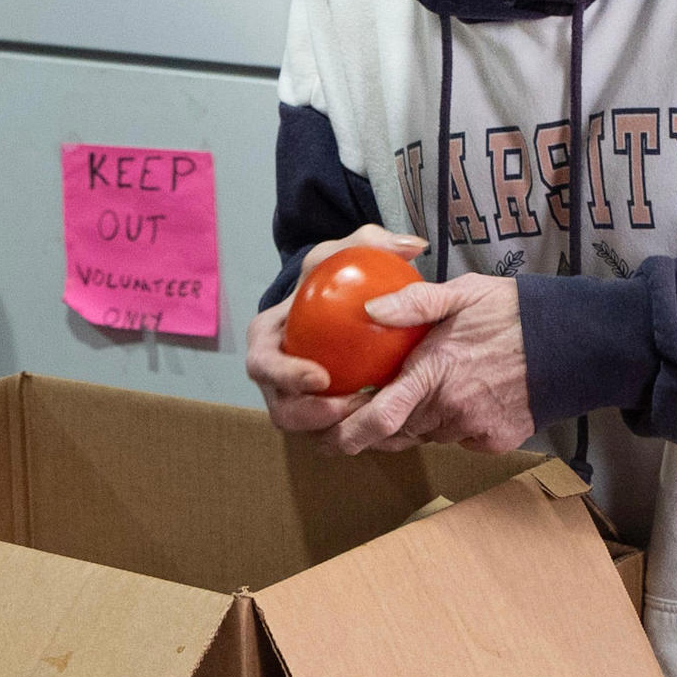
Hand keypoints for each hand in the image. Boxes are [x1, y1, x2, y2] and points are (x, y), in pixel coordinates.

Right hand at [243, 224, 424, 443]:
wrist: (344, 304)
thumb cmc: (337, 277)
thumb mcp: (350, 251)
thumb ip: (375, 243)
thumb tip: (413, 247)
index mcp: (267, 339)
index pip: (263, 363)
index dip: (285, 375)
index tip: (322, 376)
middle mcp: (274, 375)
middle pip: (281, 409)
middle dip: (311, 416)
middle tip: (352, 407)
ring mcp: (294, 399)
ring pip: (307, 429)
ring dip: (335, 430)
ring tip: (371, 416)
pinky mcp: (318, 416)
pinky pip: (332, 433)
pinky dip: (354, 431)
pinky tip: (384, 423)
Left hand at [326, 269, 531, 453]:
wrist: (576, 342)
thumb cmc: (515, 312)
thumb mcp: (461, 293)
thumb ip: (412, 304)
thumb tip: (369, 310)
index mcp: (433, 373)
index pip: (379, 418)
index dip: (347, 435)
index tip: (326, 439)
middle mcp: (450, 409)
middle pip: (399, 432)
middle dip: (381, 425)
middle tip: (374, 405)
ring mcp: (475, 428)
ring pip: (430, 435)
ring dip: (421, 420)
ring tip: (432, 388)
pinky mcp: (497, 440)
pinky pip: (462, 439)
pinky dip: (456, 424)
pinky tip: (468, 395)